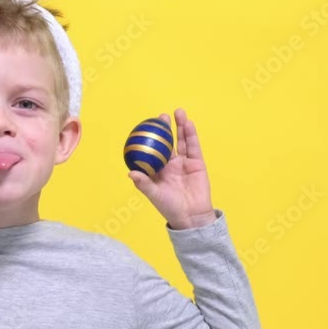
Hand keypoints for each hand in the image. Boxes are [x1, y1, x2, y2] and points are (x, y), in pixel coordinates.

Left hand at [129, 108, 215, 229]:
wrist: (191, 216)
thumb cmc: (169, 207)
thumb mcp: (154, 195)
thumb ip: (144, 183)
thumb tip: (131, 173)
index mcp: (158, 169)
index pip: (153, 149)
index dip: (151, 137)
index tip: (146, 125)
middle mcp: (171, 163)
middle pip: (168, 142)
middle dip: (165, 128)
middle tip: (161, 116)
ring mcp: (185, 162)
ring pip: (182, 141)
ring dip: (180, 126)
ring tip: (178, 112)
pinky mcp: (197, 163)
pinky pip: (193, 146)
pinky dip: (191, 135)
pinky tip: (188, 124)